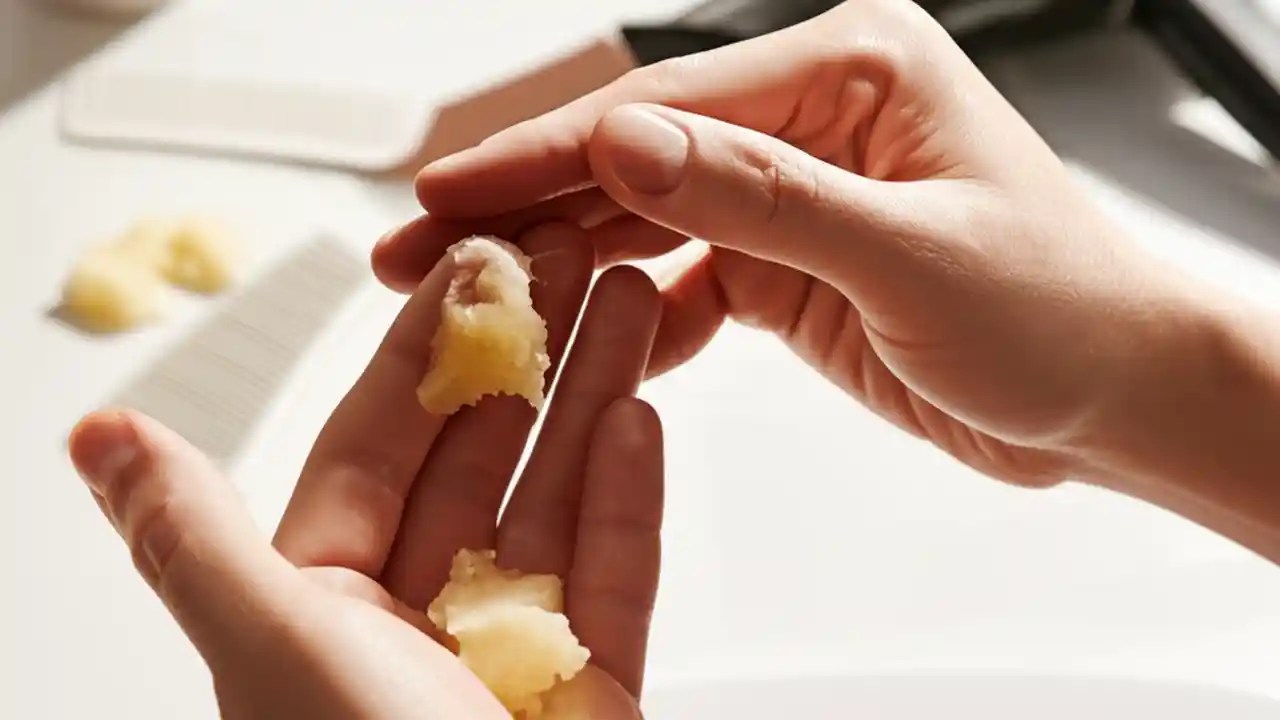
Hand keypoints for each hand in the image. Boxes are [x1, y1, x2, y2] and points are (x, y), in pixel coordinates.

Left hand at [68, 224, 660, 718]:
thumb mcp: (280, 660)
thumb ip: (201, 541)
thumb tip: (99, 437)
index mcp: (321, 612)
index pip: (374, 446)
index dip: (423, 347)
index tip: (469, 259)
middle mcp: (411, 628)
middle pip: (476, 459)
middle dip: (526, 354)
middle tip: (569, 256)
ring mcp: (509, 658)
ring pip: (553, 503)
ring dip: (590, 400)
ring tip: (627, 305)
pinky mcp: (592, 695)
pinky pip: (613, 579)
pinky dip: (629, 501)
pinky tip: (640, 419)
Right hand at [372, 0, 1279, 556]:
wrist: (1115, 395)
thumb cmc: (1060, 308)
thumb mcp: (909, 250)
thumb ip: (763, 197)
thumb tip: (628, 142)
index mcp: (850, 69)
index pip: (665, 105)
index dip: (547, 151)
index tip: (449, 185)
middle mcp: (812, 119)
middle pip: (636, 156)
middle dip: (527, 205)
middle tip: (418, 247)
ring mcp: (792, 194)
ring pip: (646, 222)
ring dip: (562, 263)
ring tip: (473, 303)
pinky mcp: (787, 267)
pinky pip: (682, 285)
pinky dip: (631, 318)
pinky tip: (579, 348)